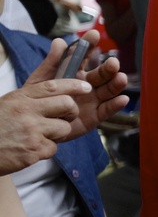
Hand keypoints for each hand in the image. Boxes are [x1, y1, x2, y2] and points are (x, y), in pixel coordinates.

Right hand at [0, 58, 90, 175]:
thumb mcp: (11, 102)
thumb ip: (34, 92)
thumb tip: (59, 66)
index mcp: (20, 97)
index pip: (53, 86)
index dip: (73, 85)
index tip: (86, 87)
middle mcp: (26, 111)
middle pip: (67, 105)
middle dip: (71, 112)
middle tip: (62, 118)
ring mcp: (31, 130)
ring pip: (64, 128)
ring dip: (57, 134)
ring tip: (40, 136)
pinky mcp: (34, 149)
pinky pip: (54, 148)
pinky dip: (45, 150)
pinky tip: (30, 148)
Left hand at [21, 30, 129, 143]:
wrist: (36, 124)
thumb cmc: (39, 100)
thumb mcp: (42, 80)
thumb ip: (52, 62)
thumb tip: (58, 41)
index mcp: (75, 73)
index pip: (84, 57)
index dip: (89, 46)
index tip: (93, 35)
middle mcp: (87, 85)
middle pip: (101, 74)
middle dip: (109, 68)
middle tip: (113, 63)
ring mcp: (93, 100)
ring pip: (108, 90)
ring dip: (116, 84)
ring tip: (121, 78)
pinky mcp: (95, 116)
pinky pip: (107, 109)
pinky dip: (116, 105)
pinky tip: (122, 99)